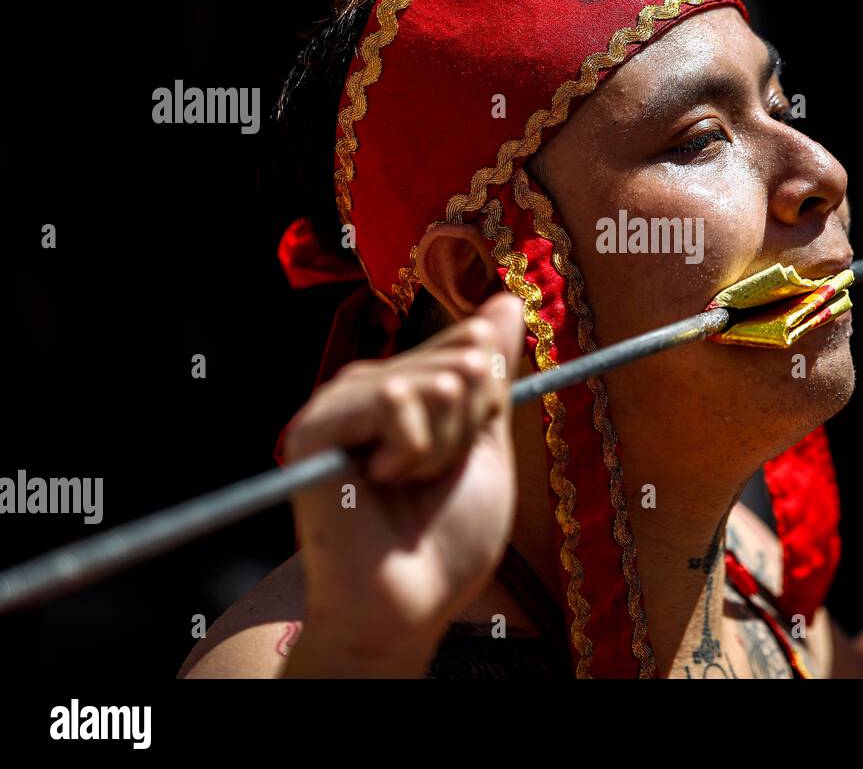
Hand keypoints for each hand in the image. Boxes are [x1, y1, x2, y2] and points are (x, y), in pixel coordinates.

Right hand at [280, 291, 524, 662]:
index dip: (490, 401)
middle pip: (467, 357)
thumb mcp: (487, 443)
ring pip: (440, 381)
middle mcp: (374, 384)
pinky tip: (376, 482)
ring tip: (404, 484)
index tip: (463, 450)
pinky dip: (410, 451)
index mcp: (412, 386)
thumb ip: (493, 373)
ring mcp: (344, 401)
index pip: (476, 342)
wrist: (412, 600)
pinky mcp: (318, 424)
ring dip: (442, 448)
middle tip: (431, 476)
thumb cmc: (447, 535)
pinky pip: (398, 399)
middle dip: (470, 427)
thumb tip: (507, 300)